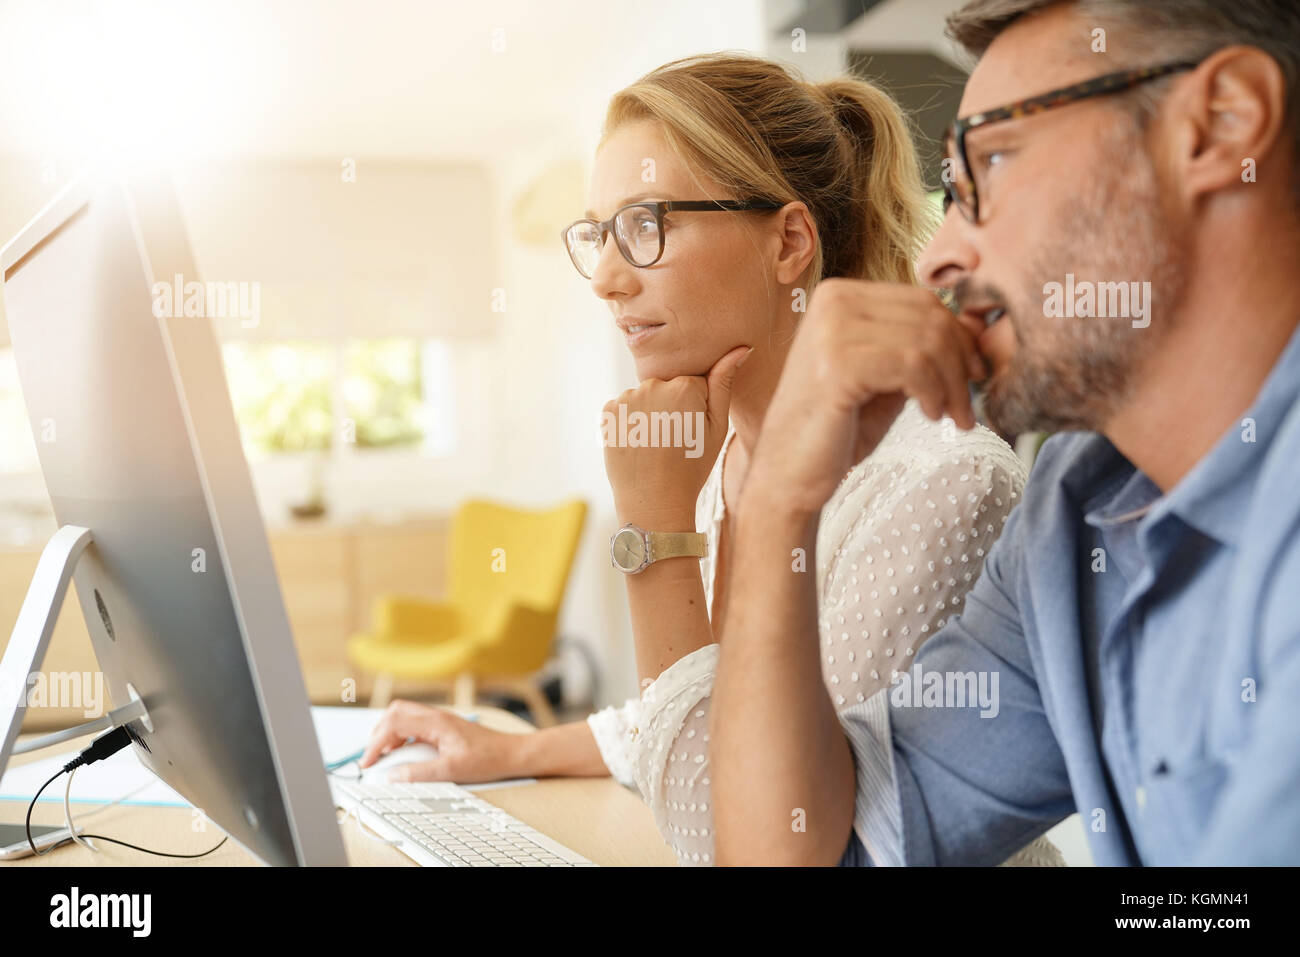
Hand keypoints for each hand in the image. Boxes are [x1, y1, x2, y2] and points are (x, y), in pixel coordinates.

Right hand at [359, 700, 523, 783]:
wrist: (510, 754)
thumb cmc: (487, 759)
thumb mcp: (452, 770)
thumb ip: (420, 773)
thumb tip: (394, 776)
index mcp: (435, 722)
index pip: (394, 723)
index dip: (375, 742)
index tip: (368, 762)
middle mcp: (435, 716)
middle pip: (395, 713)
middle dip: (379, 734)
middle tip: (373, 758)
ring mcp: (439, 720)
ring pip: (403, 717)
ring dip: (390, 735)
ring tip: (386, 758)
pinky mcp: (443, 727)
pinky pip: (414, 726)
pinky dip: (402, 738)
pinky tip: (405, 755)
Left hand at [602, 345, 750, 526]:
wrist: (654, 501)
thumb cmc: (691, 467)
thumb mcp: (717, 427)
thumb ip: (724, 384)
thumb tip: (741, 347)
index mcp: (684, 386)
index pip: (693, 383)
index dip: (696, 407)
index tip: (692, 431)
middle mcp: (652, 385)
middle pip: (667, 386)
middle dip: (672, 406)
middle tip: (674, 439)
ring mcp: (627, 398)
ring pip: (645, 396)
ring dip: (650, 412)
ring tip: (656, 443)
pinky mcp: (609, 412)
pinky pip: (625, 407)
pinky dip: (631, 421)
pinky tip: (639, 442)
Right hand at [746, 279, 985, 515]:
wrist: (790, 473)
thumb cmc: (837, 427)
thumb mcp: (886, 376)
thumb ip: (919, 347)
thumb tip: (975, 329)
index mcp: (839, 296)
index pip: (922, 300)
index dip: (959, 337)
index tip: (975, 374)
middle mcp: (833, 302)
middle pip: (929, 316)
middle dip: (961, 362)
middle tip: (968, 404)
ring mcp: (832, 330)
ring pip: (928, 340)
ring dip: (952, 384)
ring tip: (951, 416)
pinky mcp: (838, 364)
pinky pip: (913, 364)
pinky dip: (933, 392)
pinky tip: (930, 416)